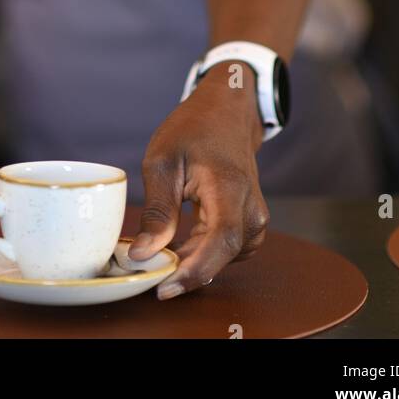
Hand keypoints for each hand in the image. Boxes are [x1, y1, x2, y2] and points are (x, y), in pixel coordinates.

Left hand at [128, 62, 269, 296]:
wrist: (225, 111)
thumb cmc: (193, 129)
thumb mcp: (163, 161)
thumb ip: (157, 210)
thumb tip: (142, 255)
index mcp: (229, 186)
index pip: (220, 240)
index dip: (193, 271)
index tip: (163, 288)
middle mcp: (251, 205)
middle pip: (223, 254)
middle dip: (186, 272)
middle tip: (149, 275)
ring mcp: (256, 215)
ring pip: (226, 256)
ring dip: (194, 263)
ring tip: (162, 254)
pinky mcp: (251, 221)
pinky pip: (229, 249)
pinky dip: (204, 254)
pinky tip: (180, 246)